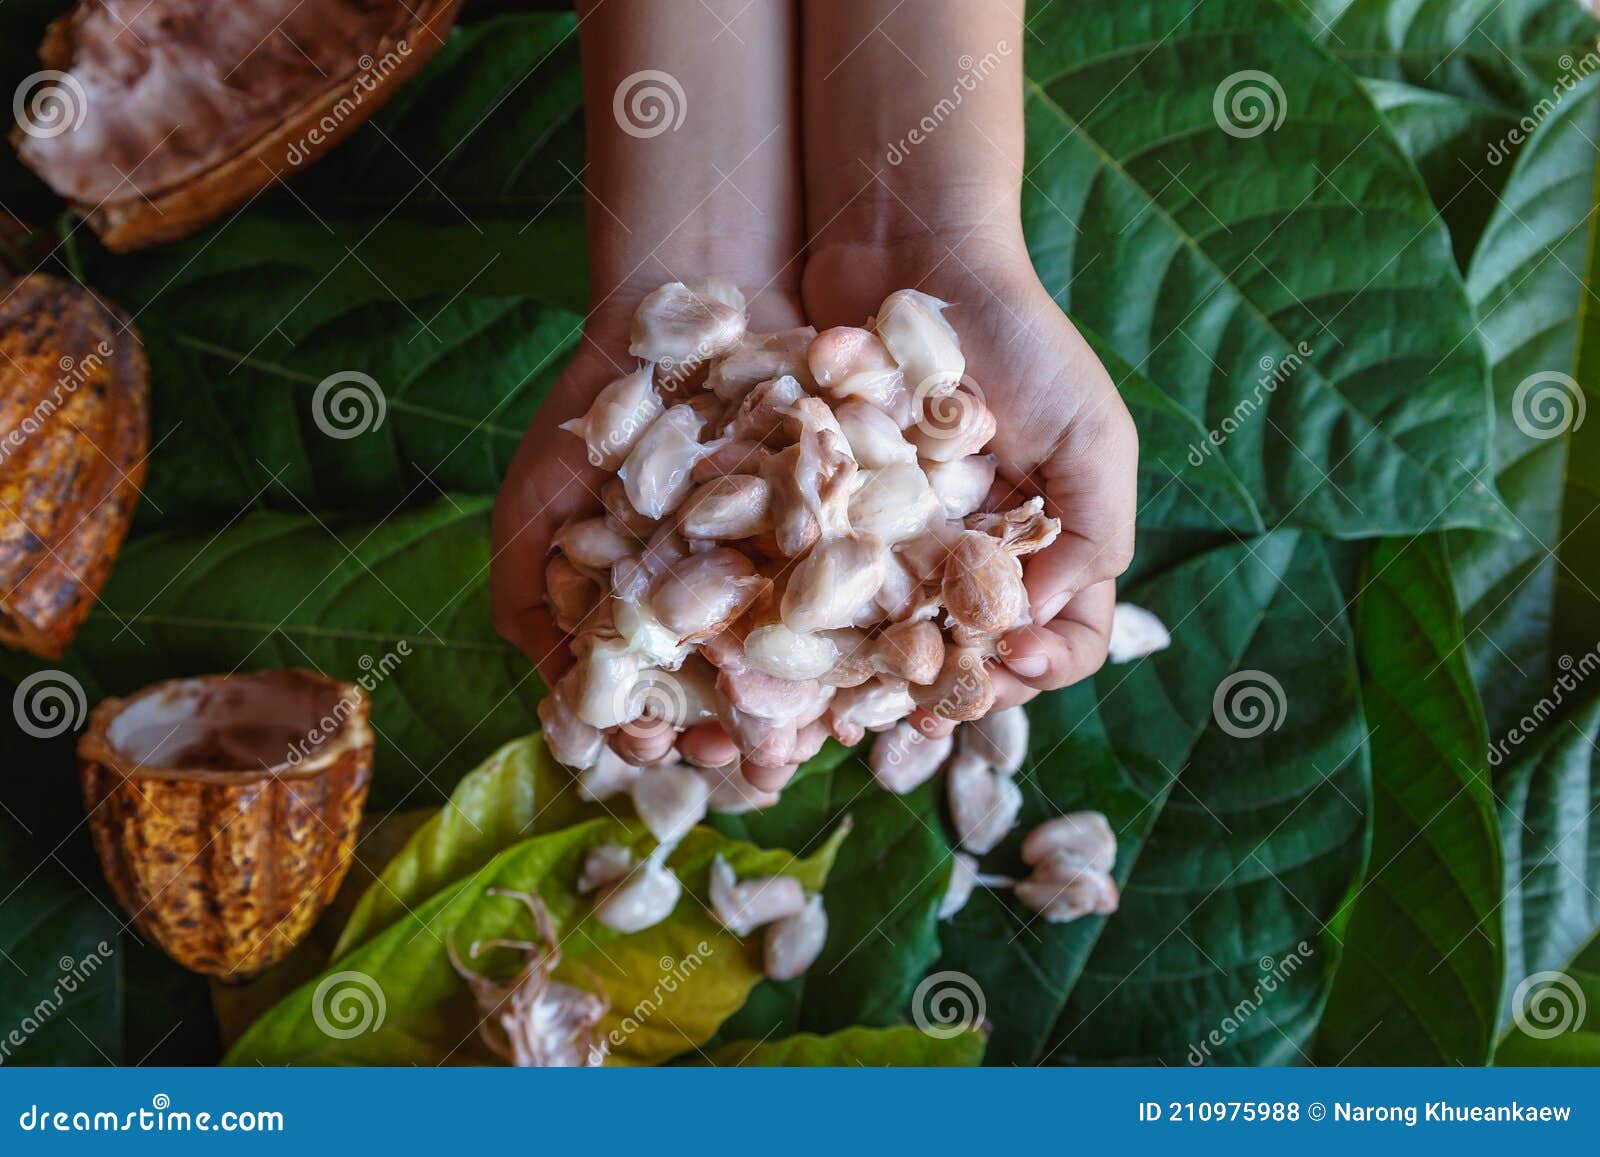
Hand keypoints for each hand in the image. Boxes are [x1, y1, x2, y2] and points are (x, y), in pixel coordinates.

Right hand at [490, 0, 803, 700]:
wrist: (694, 296)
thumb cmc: (601, 408)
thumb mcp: (536, 506)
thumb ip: (528, 603)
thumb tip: (560, 711)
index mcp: (655, 614)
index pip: (661, 698)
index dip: (666, 729)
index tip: (671, 746)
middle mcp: (727, 603)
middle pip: (742, 690)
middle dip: (750, 730)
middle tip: (759, 761)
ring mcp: (793, 566)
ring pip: (811, 655)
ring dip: (816, 701)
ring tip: (820, 731)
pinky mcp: (854, 525)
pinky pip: (870, 592)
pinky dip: (875, 627)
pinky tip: (873, 659)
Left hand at [804, 233, 1137, 710]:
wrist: (914, 257)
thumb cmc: (1020, 340)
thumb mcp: (1091, 432)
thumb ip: (1093, 534)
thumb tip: (1040, 625)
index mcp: (1049, 545)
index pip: (1069, 636)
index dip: (1048, 663)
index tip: (1013, 654)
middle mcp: (977, 558)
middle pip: (980, 657)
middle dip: (962, 689)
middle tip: (933, 702)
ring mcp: (904, 544)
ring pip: (902, 642)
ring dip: (888, 679)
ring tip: (868, 699)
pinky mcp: (836, 520)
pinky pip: (829, 592)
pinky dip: (821, 628)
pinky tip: (808, 650)